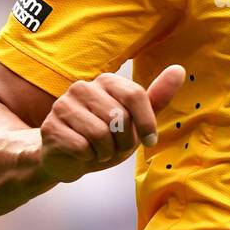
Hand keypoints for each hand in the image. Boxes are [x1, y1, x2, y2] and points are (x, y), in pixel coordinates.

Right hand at [39, 65, 185, 183]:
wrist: (70, 159)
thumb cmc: (107, 138)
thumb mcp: (136, 120)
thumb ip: (157, 97)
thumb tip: (179, 70)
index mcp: (106, 81)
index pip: (135, 95)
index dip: (146, 123)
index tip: (149, 141)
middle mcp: (82, 87)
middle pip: (119, 117)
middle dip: (124, 142)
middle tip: (116, 147)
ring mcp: (63, 105)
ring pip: (100, 133)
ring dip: (106, 151)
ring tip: (99, 150)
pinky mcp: (51, 127)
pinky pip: (82, 147)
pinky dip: (88, 157)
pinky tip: (82, 153)